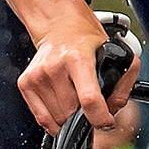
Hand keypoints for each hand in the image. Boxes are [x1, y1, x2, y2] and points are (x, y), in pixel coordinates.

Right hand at [18, 14, 136, 134]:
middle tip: (90, 103)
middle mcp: (54, 67)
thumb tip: (111, 111)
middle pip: (72, 113)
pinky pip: (42, 118)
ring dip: (69, 118)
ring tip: (75, 99)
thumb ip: (123, 86)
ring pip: (58, 119)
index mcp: (78, 59)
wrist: (59, 26)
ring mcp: (37, 76)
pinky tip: (62, 106)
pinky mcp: (25, 83)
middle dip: (85, 115)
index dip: (100, 118)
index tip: (106, 122)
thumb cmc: (87, 41)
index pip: (89, 99)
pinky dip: (55, 120)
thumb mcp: (116, 55)